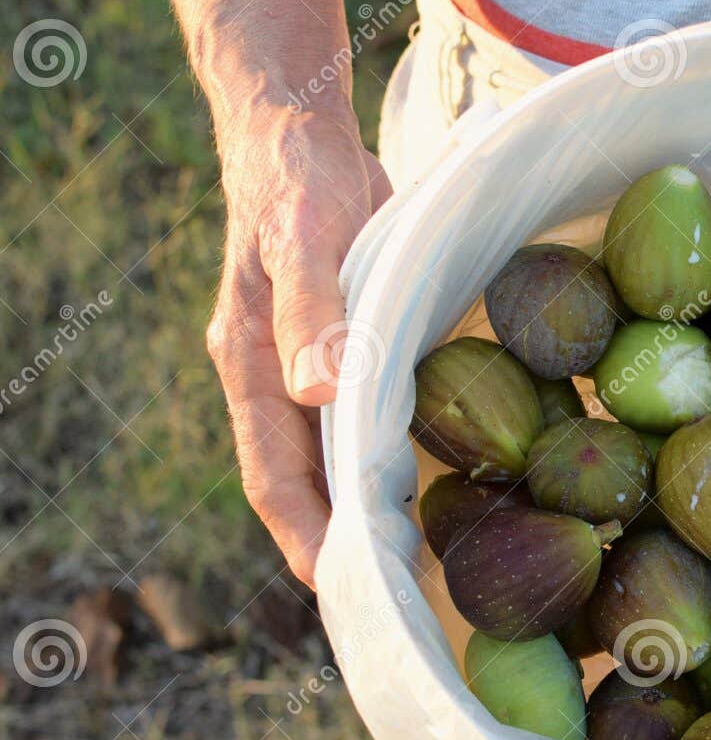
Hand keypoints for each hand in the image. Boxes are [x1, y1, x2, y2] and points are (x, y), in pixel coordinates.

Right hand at [206, 106, 390, 587]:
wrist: (302, 137)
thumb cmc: (299, 181)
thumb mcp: (307, 232)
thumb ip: (312, 307)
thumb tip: (316, 391)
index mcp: (249, 365)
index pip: (272, 475)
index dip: (303, 534)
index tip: (338, 586)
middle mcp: (273, 382)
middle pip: (301, 486)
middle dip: (339, 546)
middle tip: (393, 602)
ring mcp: (304, 374)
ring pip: (332, 463)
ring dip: (366, 514)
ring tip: (417, 569)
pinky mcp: (343, 357)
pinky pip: (360, 428)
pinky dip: (387, 466)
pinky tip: (432, 491)